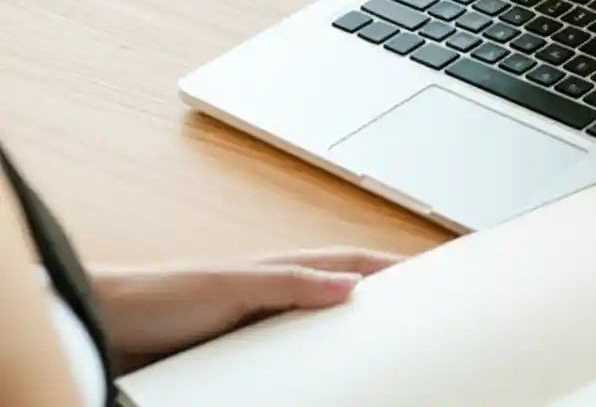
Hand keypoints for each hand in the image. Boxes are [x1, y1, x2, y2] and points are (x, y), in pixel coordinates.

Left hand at [92, 247, 402, 370]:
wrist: (104, 325)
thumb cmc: (157, 294)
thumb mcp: (231, 285)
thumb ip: (289, 283)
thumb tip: (349, 283)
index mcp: (281, 269)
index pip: (353, 263)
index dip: (394, 266)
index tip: (434, 274)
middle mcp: (277, 296)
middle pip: (345, 300)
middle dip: (383, 306)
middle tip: (419, 325)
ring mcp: (260, 328)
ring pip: (320, 335)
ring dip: (347, 345)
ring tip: (380, 362)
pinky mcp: (241, 360)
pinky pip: (291, 366)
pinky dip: (313, 373)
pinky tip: (322, 387)